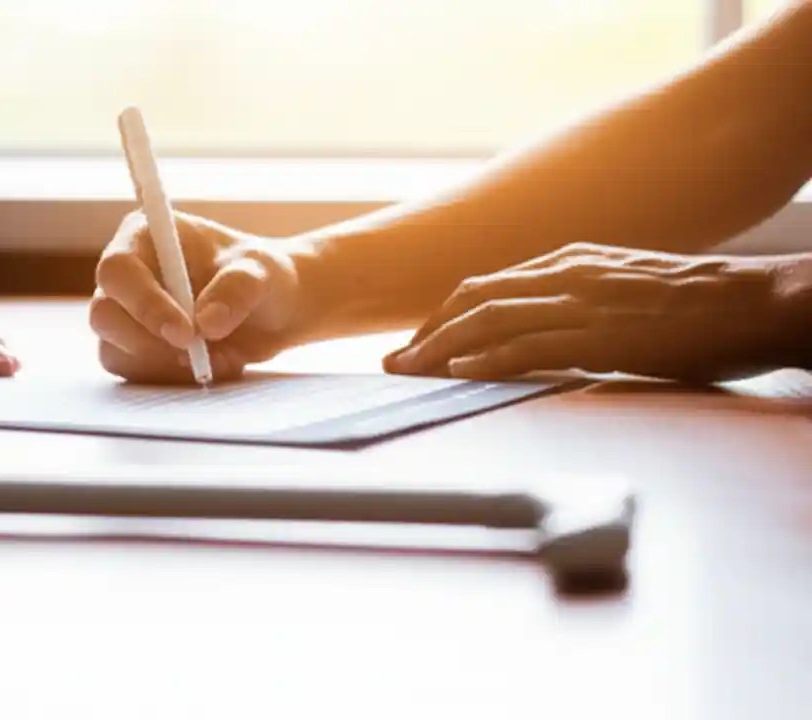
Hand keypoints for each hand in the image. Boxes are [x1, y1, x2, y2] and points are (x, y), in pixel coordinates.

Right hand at [89, 211, 304, 382]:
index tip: (184, 333)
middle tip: (194, 356)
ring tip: (214, 357)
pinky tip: (208, 365)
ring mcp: (126, 315)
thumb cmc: (262, 275)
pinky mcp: (135, 349)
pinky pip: (134, 373)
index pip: (119, 270)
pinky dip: (169, 378)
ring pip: (114, 349)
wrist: (274, 310)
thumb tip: (206, 323)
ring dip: (161, 364)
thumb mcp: (261, 272)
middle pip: (104, 314)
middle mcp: (127, 276)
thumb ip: (236, 289)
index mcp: (145, 237)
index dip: (144, 303)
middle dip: (146, 342)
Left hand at [384, 243, 807, 381]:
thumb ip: (584, 300)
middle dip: (425, 332)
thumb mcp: (627, 288)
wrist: (757, 300)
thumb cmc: (701, 302)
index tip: (417, 343)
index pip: (488, 287)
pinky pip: (530, 345)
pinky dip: (487, 358)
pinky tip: (457, 373)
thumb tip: (549, 326)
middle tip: (392, 363)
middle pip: (474, 299)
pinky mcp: (603, 336)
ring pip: (489, 320)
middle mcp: (568, 275)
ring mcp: (583, 303)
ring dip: (438, 347)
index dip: (444, 316)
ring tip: (405, 371)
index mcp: (572, 263)